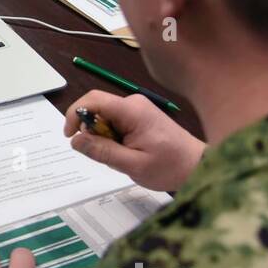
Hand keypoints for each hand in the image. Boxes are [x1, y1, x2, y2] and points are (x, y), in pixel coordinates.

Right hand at [63, 90, 205, 192]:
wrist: (197, 166)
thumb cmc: (170, 167)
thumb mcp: (133, 165)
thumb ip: (102, 151)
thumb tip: (76, 141)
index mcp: (132, 111)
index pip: (93, 100)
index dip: (75, 114)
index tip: (70, 136)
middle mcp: (133, 103)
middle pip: (97, 108)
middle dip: (91, 131)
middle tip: (101, 154)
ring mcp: (137, 109)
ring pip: (104, 117)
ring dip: (103, 137)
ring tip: (120, 157)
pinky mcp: (139, 116)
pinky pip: (114, 122)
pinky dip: (112, 137)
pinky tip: (126, 152)